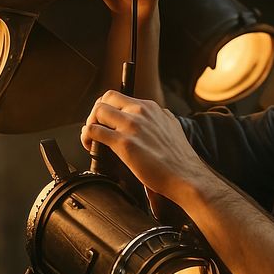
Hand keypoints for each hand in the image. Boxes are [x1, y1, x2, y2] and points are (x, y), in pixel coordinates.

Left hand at [81, 90, 210, 204]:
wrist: (186, 176)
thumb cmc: (179, 159)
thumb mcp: (172, 126)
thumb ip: (159, 118)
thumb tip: (153, 117)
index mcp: (150, 107)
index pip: (118, 97)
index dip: (107, 108)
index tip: (106, 121)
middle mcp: (140, 111)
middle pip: (105, 99)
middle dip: (95, 113)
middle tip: (95, 128)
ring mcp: (132, 126)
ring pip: (98, 112)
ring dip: (89, 124)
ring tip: (91, 139)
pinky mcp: (124, 143)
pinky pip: (95, 131)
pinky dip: (88, 137)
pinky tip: (91, 147)